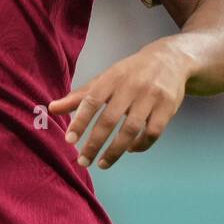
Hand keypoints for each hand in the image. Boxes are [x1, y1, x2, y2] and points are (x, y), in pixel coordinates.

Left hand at [47, 37, 193, 169]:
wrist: (171, 59)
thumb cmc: (130, 72)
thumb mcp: (105, 78)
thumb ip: (80, 96)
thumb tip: (52, 108)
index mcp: (113, 77)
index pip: (92, 100)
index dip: (80, 121)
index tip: (69, 140)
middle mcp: (132, 86)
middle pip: (110, 119)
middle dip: (94, 143)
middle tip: (83, 161)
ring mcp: (151, 97)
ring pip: (131, 130)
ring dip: (115, 150)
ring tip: (102, 163)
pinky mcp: (168, 108)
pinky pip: (152, 133)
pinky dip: (140, 145)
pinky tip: (128, 150)